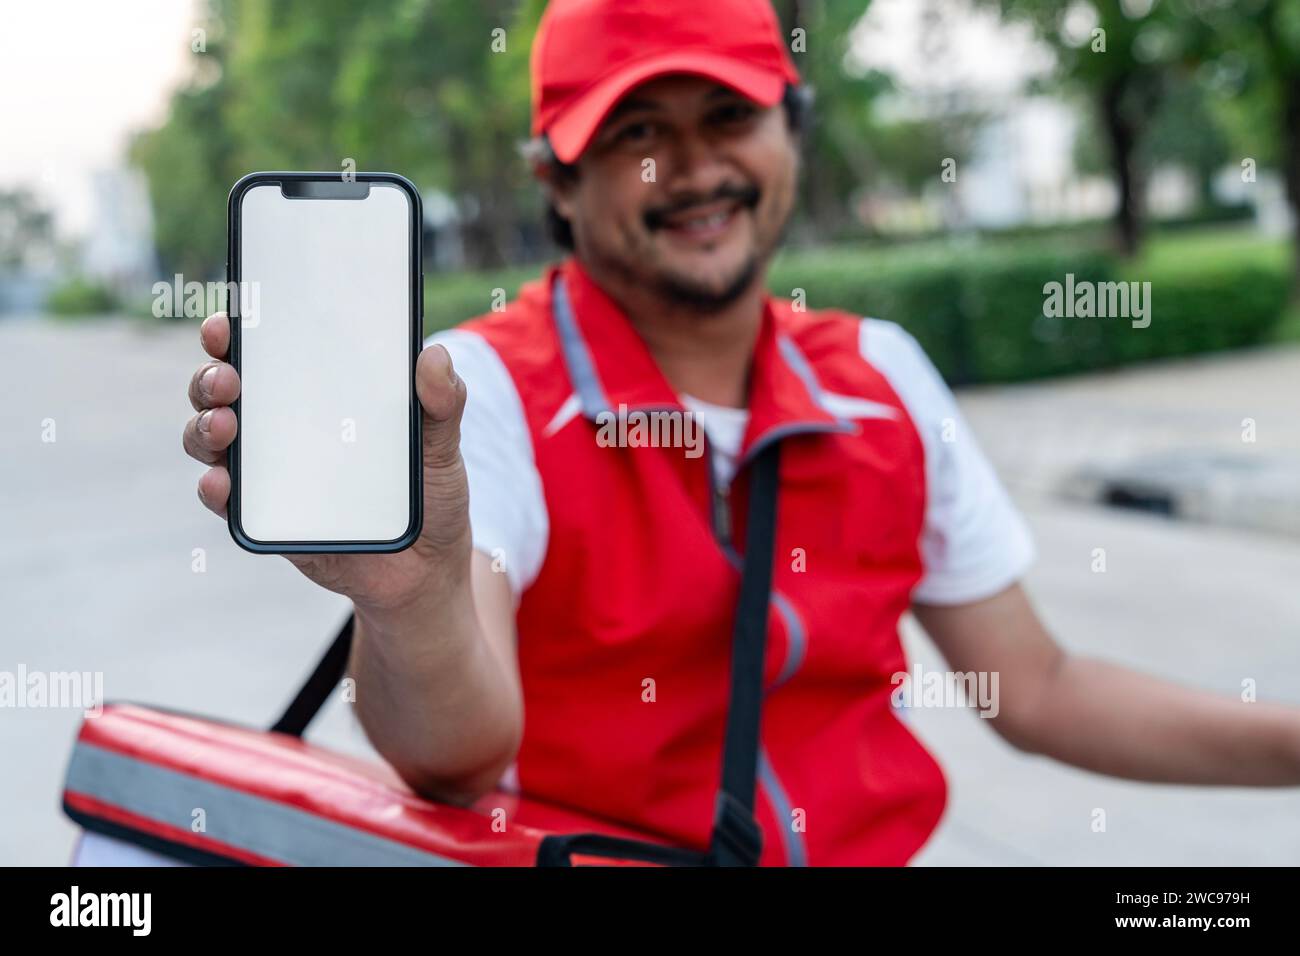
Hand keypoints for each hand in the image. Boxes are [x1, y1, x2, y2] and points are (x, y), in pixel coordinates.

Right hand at [183, 311, 471, 612]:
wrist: (426, 570)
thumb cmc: (430, 495)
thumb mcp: (442, 445)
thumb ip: (443, 402)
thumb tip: (434, 357)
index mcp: (319, 393)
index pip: (267, 350)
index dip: (239, 329)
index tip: (232, 317)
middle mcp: (282, 425)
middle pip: (225, 388)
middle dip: (211, 375)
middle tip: (227, 377)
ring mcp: (268, 470)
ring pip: (211, 437)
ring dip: (204, 425)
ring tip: (224, 425)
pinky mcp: (265, 516)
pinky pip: (226, 499)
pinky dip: (214, 487)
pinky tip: (221, 481)